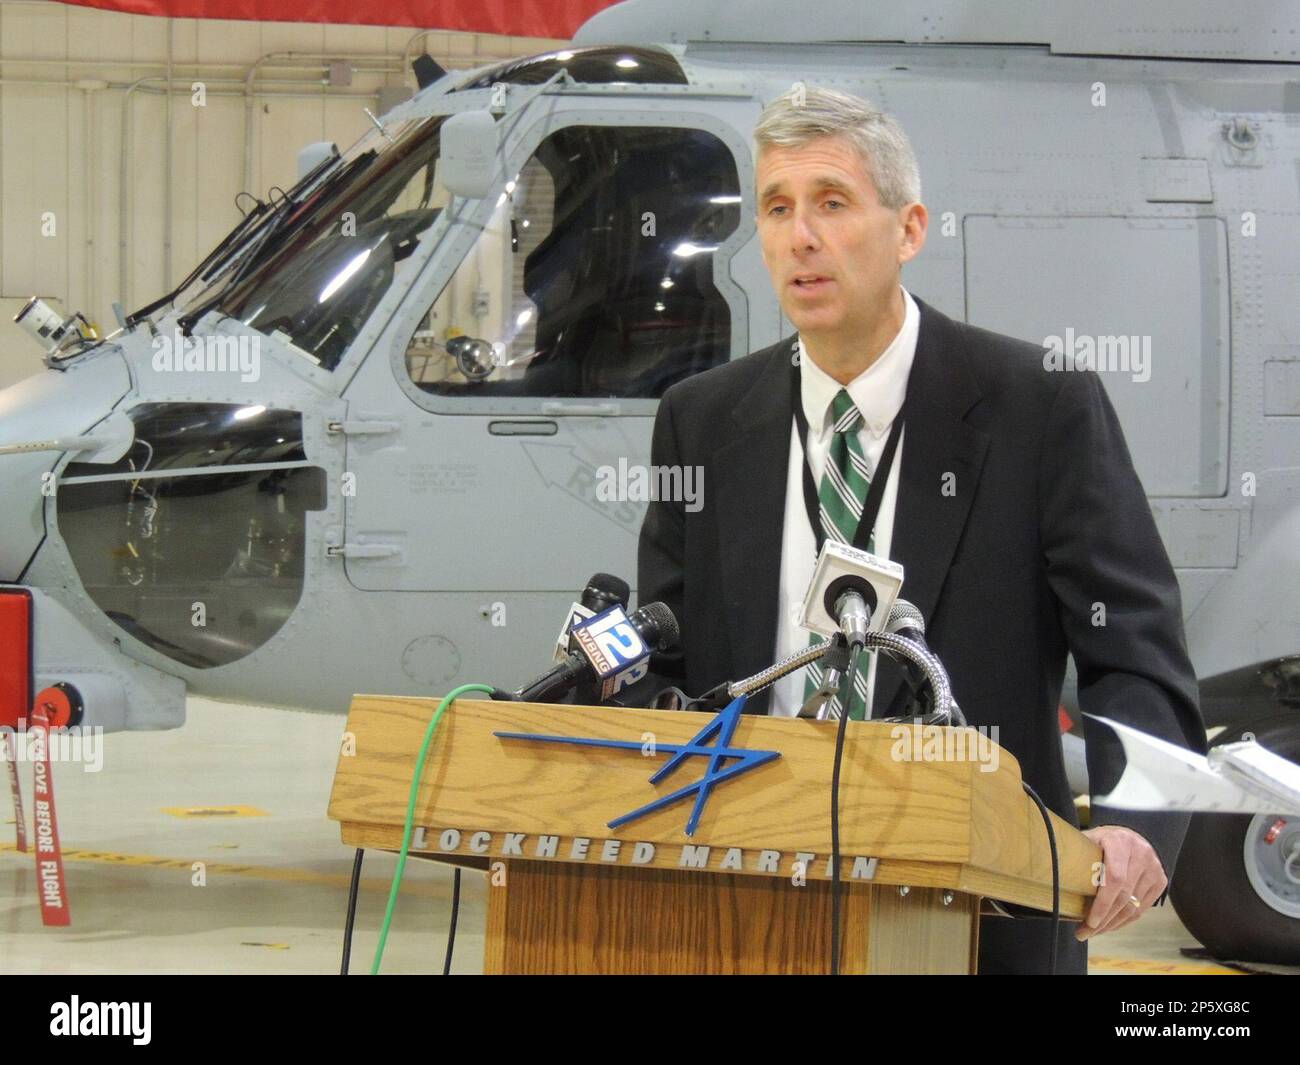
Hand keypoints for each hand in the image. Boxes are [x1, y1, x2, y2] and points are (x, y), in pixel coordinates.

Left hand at [1077, 825, 1166, 940]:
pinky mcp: (1161, 882)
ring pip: (1133, 907)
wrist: (1131, 835)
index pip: (1115, 879)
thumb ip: (1076, 854)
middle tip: (1083, 932)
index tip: (1089, 922)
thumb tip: (1052, 872)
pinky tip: (1109, 926)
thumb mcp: (1089, 840)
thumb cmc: (1103, 841)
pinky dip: (1124, 921)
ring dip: (1112, 924)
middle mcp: (1141, 854)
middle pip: (1124, 897)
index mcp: (1120, 842)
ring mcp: (1154, 869)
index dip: (1102, 903)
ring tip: (1093, 932)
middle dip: (1103, 920)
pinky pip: (1142, 910)